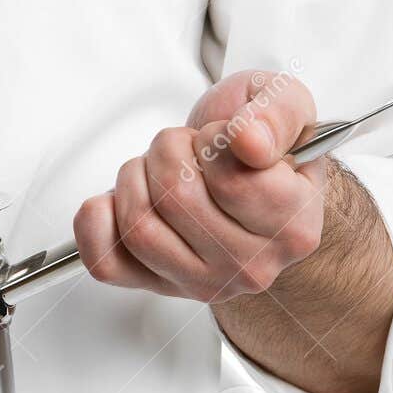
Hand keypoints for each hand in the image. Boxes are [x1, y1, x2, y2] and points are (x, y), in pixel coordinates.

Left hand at [72, 70, 327, 302]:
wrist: (244, 183)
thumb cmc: (260, 146)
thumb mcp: (287, 106)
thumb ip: (279, 113)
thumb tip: (249, 140)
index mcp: (293, 226)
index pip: (233, 180)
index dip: (213, 140)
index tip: (222, 135)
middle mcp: (251, 266)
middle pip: (176, 198)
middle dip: (167, 149)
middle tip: (183, 146)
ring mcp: (201, 282)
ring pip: (139, 226)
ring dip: (134, 177)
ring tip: (156, 167)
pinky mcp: (154, 285)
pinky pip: (104, 260)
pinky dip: (99, 217)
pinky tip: (121, 197)